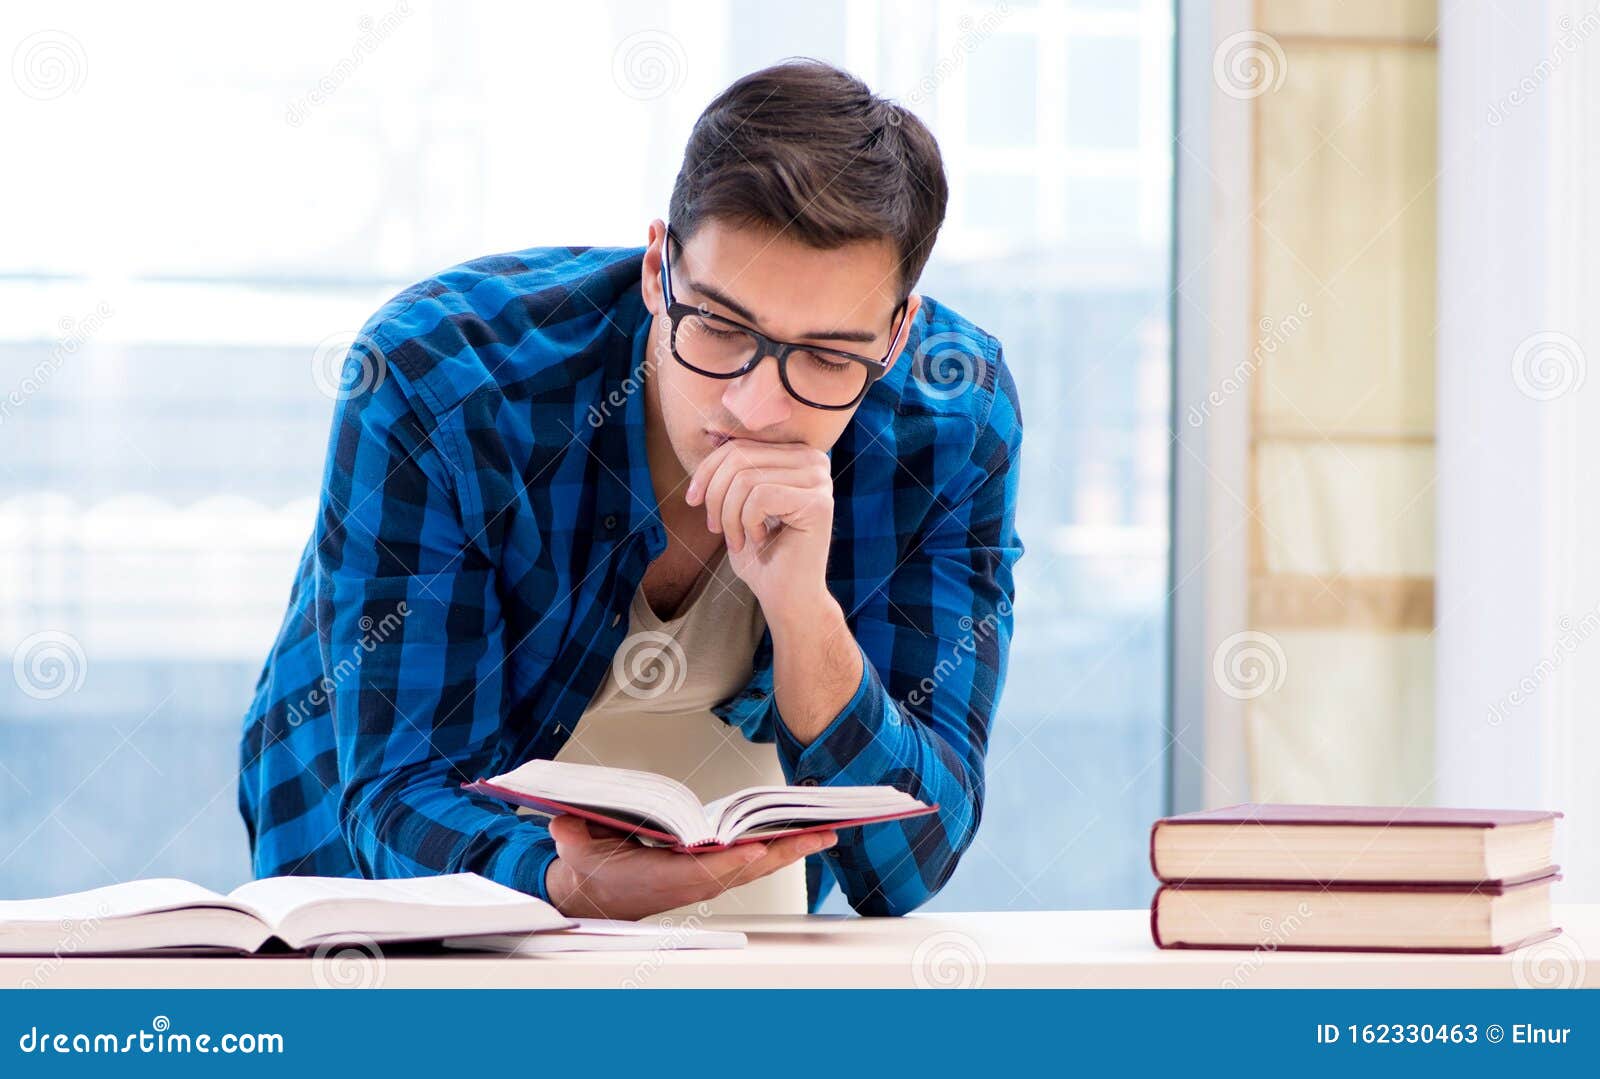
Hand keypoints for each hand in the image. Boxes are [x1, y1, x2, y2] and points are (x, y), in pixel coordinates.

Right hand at [544, 814, 835, 919]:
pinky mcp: (711, 874)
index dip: (731, 861)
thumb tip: (567, 822)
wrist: (594, 896)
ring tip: (825, 832)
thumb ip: (574, 835)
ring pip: (754, 866)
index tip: (757, 848)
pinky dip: (779, 851)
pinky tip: (801, 838)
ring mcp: (704, 880)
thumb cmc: (591, 867)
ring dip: (790, 851)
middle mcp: (689, 883)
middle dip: (782, 852)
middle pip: (744, 868)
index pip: (703, 871)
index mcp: (660, 879)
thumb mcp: (575, 849)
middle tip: (819, 835)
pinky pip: (752, 863)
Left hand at [684, 438, 833, 621]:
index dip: (706, 471)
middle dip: (715, 495)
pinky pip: (759, 497)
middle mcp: (814, 461)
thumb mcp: (739, 503)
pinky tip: (760, 540)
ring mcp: (820, 480)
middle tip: (716, 529)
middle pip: (739, 457)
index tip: (693, 501)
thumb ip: (734, 470)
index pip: (738, 445)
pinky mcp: (818, 503)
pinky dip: (747, 523)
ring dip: (729, 515)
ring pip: (745, 478)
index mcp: (796, 455)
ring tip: (737, 541)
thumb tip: (712, 434)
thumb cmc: (762, 554)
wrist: (787, 597)